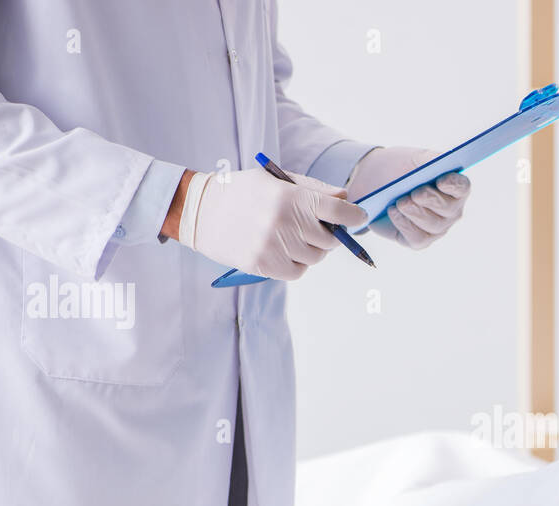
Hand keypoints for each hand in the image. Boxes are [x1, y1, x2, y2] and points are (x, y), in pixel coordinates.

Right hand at [172, 167, 367, 279]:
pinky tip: (281, 251)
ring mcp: (273, 246)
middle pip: (329, 240)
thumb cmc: (243, 192)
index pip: (338, 211)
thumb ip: (314, 190)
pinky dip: (296, 264)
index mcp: (290, 196)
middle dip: (328, 235)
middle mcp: (285, 221)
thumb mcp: (277, 181)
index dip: (354, 216)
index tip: (358, 218)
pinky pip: (297, 273)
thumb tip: (346, 200)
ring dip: (310, 250)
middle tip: (314, 228)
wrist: (200, 209)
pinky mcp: (263, 265)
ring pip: (314, 259)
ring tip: (291, 237)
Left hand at [346, 146, 470, 248]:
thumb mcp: (415, 159)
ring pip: (433, 225)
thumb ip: (430, 159)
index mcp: (453, 186)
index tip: (440, 181)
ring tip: (400, 202)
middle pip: (449, 209)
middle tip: (415, 193)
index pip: (462, 187)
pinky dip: (404, 224)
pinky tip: (393, 212)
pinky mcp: (420, 240)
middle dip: (431, 200)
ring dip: (415, 212)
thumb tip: (441, 162)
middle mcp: (451, 210)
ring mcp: (437, 227)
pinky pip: (418, 238)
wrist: (377, 183)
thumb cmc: (401, 169)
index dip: (454, 185)